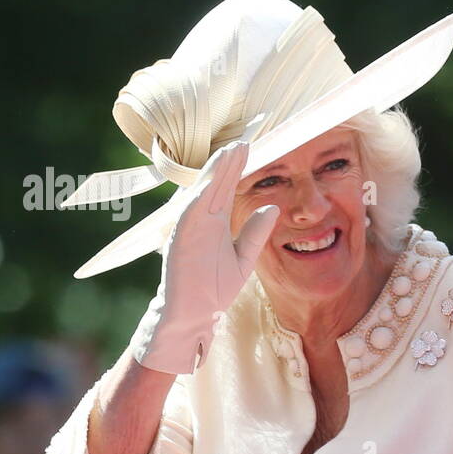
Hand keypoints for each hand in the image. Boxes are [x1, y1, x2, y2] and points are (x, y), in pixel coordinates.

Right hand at [129, 140, 278, 374]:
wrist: (194, 317)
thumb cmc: (212, 289)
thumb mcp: (243, 259)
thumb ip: (256, 234)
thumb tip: (272, 207)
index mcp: (215, 222)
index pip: (229, 186)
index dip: (240, 165)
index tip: (254, 144)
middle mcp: (201, 219)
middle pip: (217, 183)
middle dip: (230, 160)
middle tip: (247, 136)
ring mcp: (189, 228)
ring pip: (203, 192)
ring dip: (216, 172)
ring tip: (232, 150)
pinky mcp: (180, 241)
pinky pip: (190, 214)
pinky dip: (200, 197)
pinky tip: (212, 182)